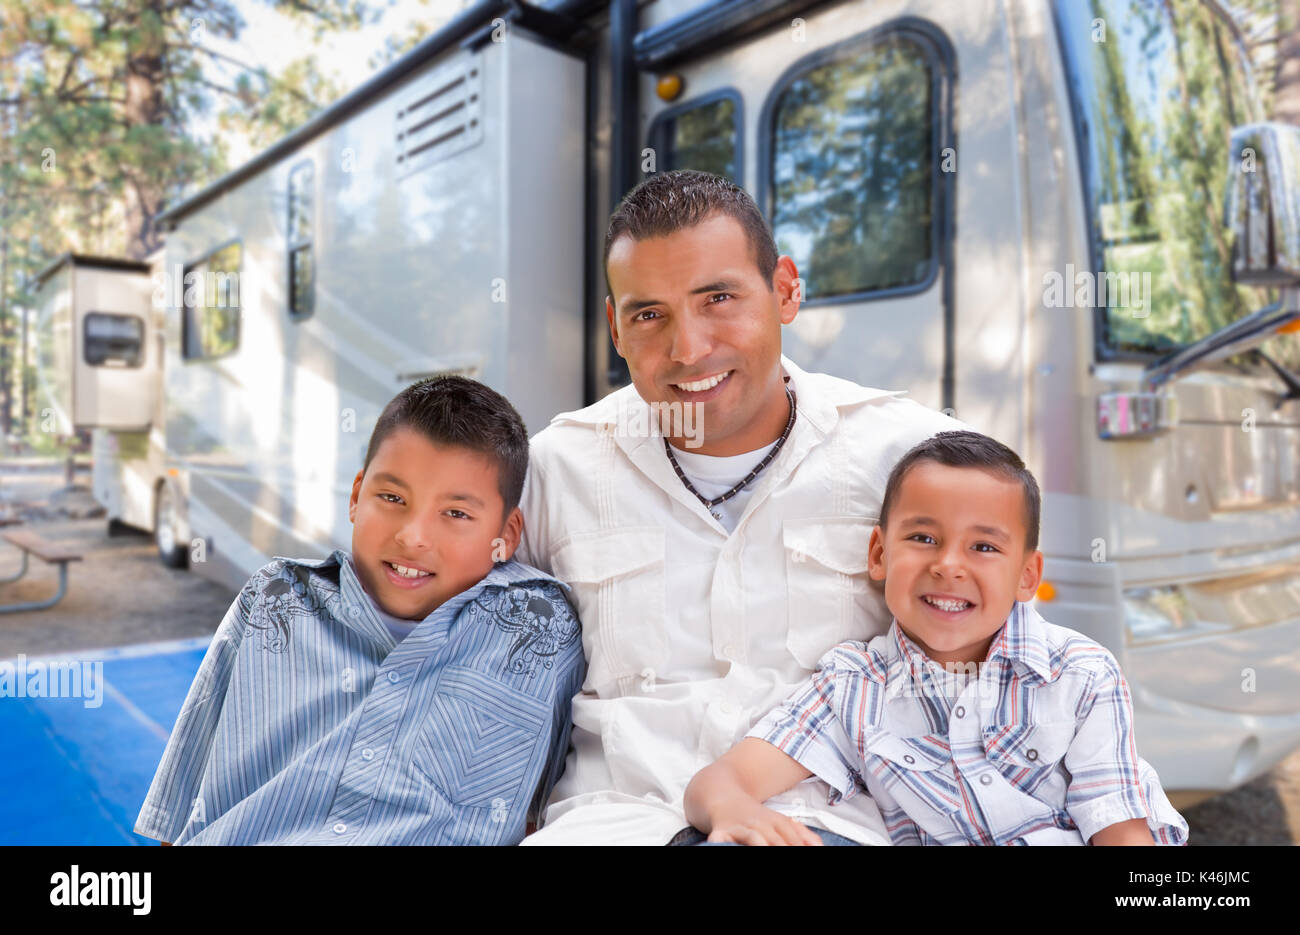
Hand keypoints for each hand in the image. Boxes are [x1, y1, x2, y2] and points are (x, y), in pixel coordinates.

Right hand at [706, 801, 823, 845]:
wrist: (722, 794)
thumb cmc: (755, 817)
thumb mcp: (779, 821)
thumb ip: (802, 834)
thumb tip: (820, 847)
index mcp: (777, 822)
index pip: (794, 839)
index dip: (801, 848)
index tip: (809, 855)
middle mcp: (760, 824)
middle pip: (777, 842)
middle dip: (786, 850)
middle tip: (793, 859)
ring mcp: (741, 827)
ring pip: (755, 839)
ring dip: (763, 847)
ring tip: (767, 850)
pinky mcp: (720, 832)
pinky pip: (722, 841)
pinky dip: (725, 845)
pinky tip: (729, 846)